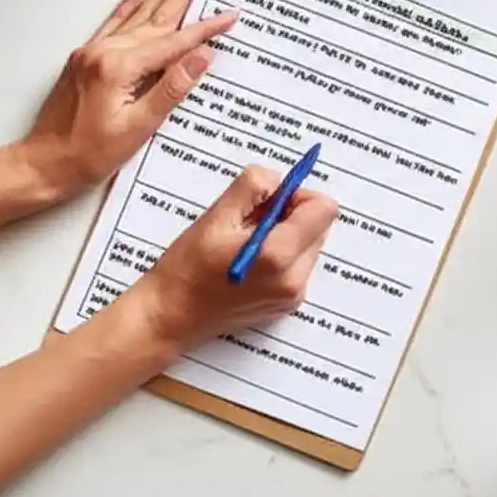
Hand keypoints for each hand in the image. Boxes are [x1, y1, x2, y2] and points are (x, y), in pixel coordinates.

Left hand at [20, 0, 237, 200]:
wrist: (45, 163)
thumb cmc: (89, 153)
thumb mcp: (139, 127)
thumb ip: (172, 88)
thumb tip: (200, 57)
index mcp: (119, 68)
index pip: (174, 43)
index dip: (205, 29)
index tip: (228, 16)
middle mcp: (104, 53)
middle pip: (154, 18)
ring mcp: (91, 53)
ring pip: (135, 16)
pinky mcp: (84, 60)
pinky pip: (112, 25)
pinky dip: (127, 8)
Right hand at [133, 165, 338, 353]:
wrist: (172, 317)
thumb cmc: (186, 268)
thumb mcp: (215, 217)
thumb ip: (252, 188)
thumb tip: (279, 180)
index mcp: (279, 255)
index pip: (324, 209)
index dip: (298, 196)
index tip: (269, 201)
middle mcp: (295, 279)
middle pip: (320, 226)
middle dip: (292, 215)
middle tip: (251, 223)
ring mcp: (294, 295)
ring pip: (311, 245)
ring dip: (287, 235)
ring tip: (247, 244)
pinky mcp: (289, 303)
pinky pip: (300, 265)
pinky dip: (283, 255)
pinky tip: (250, 261)